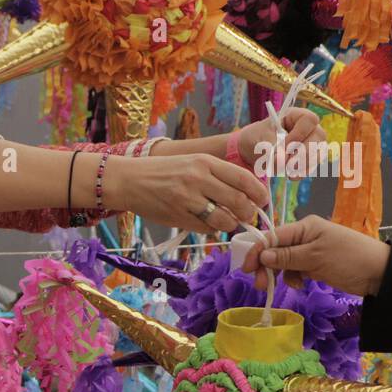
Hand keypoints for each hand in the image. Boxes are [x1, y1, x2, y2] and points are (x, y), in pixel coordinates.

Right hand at [104, 153, 268, 233]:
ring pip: (224, 219)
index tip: (262, 200)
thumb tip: (246, 195)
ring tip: (227, 222)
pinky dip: (211, 229)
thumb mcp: (192, 163)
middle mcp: (197, 178)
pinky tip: (207, 223)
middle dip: (248, 213)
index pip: (244, 178)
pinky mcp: (177, 215)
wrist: (129, 180)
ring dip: (230, 224)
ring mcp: (186, 198)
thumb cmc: (163, 172)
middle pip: (239, 201)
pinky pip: (205, 228)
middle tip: (247, 216)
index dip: (259, 192)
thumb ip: (217, 175)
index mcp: (205, 162)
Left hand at [236, 107, 325, 177]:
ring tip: (288, 172)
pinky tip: (291, 176)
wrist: (252, 150)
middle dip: (303, 153)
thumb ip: (272, 149)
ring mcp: (311, 143)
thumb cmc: (256, 138)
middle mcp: (307, 128)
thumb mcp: (260, 141)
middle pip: (319, 137)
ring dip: (304, 164)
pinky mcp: (309, 158)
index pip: (309, 120)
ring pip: (319, 152)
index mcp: (295, 116)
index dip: (299, 134)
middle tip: (288, 164)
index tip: (284, 145)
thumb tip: (283, 161)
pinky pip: (313, 165)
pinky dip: (303, 172)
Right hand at [240, 214, 389, 294]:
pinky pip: (294, 270)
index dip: (257, 252)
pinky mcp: (315, 264)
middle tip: (260, 285)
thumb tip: (262, 256)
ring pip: (282, 261)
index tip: (246, 269)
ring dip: (277, 274)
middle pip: (275, 249)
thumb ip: (286, 257)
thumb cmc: (348, 259)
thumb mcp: (315, 257)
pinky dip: (292, 277)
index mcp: (304, 227)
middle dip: (265, 266)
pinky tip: (299, 284)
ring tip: (276, 287)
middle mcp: (304, 236)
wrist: (379, 273)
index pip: (272, 237)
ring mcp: (309, 250)